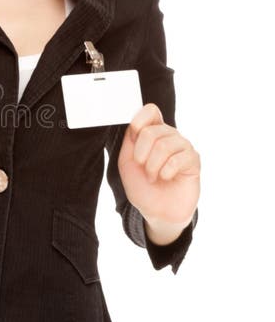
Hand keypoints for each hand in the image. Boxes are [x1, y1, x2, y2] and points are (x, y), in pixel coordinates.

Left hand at [117, 102, 200, 227]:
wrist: (157, 210)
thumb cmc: (142, 185)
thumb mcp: (127, 161)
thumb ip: (130, 140)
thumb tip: (137, 123)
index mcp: (152, 132)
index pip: (150, 110)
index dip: (139, 121)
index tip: (134, 138)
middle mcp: (169, 135)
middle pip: (152, 131)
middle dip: (141, 155)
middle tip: (143, 168)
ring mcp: (183, 146)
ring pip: (164, 145)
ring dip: (152, 166)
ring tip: (153, 176)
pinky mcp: (193, 160)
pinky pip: (178, 159)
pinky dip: (165, 172)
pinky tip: (166, 178)